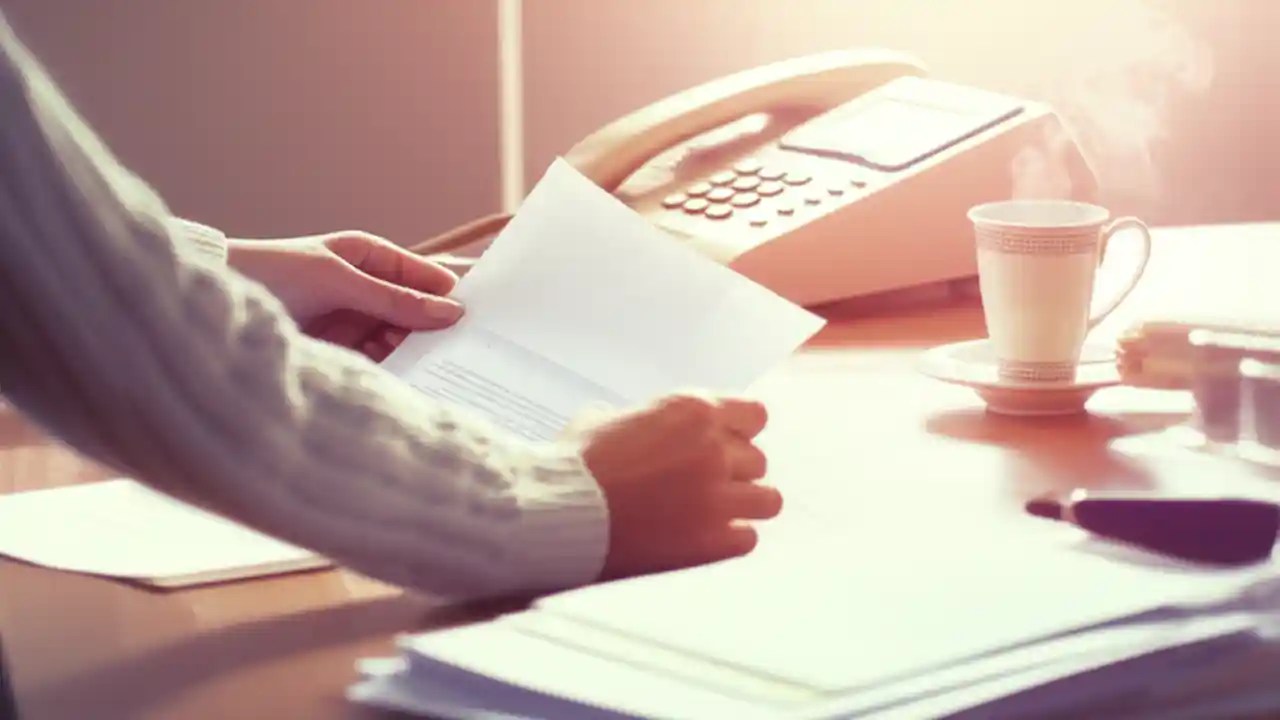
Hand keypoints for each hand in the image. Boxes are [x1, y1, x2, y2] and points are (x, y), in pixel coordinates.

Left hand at [227, 231, 462, 359]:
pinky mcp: (340, 350)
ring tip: (440, 367)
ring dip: (416, 349)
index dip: (451, 292)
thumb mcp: (341, 283)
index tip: (481, 314)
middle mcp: (365, 287)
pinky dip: (393, 366)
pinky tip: (409, 377)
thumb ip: (395, 300)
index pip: (424, 273)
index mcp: (368, 256)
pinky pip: (378, 358)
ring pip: (400, 336)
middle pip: (415, 309)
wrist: (214, 308)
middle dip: (436, 327)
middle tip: (468, 349)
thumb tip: (450, 310)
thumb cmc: (273, 275)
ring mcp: (353, 319)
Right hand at [568, 393, 780, 579]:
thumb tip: (641, 425)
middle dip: (733, 472)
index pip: (755, 416)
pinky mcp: (712, 541)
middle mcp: (714, 449)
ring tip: (713, 514)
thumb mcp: (604, 418)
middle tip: (702, 486)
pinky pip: (748, 538)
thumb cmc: (572, 465)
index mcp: (691, 410)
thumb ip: (642, 418)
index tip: (723, 445)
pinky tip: (703, 539)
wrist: (560, 515)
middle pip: (757, 460)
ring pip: (768, 500)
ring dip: (743, 505)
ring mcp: (717, 497)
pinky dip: (730, 539)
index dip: (739, 432)